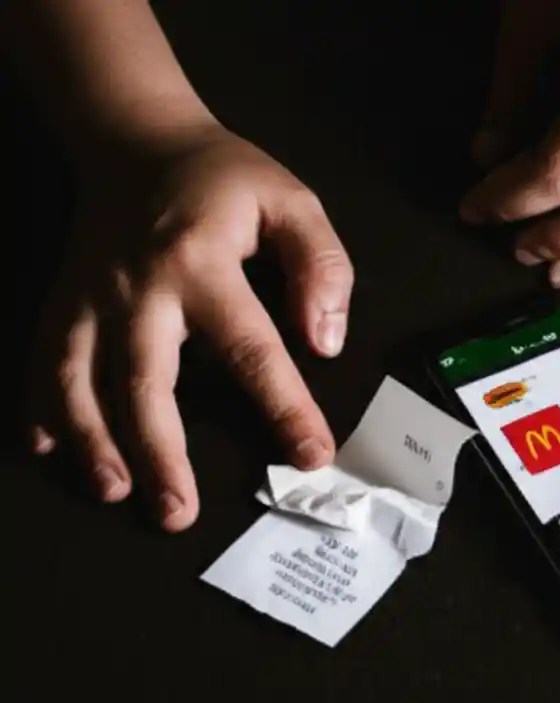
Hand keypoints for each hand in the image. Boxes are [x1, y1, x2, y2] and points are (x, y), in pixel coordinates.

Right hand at [28, 123, 352, 531]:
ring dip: (92, 441)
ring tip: (113, 492)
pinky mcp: (63, 299)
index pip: (252, 349)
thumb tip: (325, 342)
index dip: (284, 407)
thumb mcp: (291, 202)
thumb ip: (321, 266)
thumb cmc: (225, 179)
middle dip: (161, 452)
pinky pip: (43, 357)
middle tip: (178, 513)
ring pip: (80, 379)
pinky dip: (41, 405)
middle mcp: (139, 288)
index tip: (311, 455)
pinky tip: (46, 448)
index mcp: (203, 263)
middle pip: (147, 382)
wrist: (137, 138)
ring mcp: (90, 296)